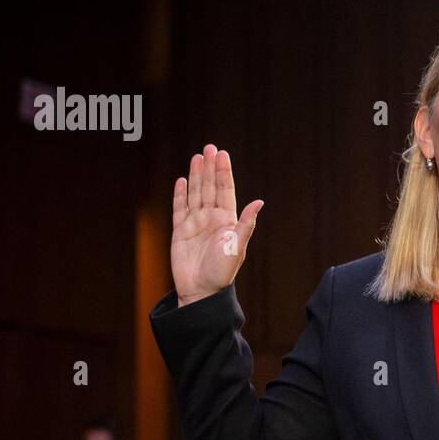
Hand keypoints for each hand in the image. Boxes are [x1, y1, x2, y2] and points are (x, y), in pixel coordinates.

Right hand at [171, 144, 263, 305]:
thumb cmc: (222, 272)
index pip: (225, 190)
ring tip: (197, 157)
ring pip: (195, 193)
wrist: (201, 291)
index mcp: (227, 220)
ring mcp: (195, 223)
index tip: (222, 154)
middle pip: (210, 187)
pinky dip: (180, 194)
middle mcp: (211, 219)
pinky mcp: (179, 231)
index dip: (223, 172)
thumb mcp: (237, 247)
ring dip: (196, 175)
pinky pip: (179, 208)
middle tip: (209, 147)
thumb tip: (259, 201)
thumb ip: (246, 223)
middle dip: (210, 167)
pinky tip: (182, 181)